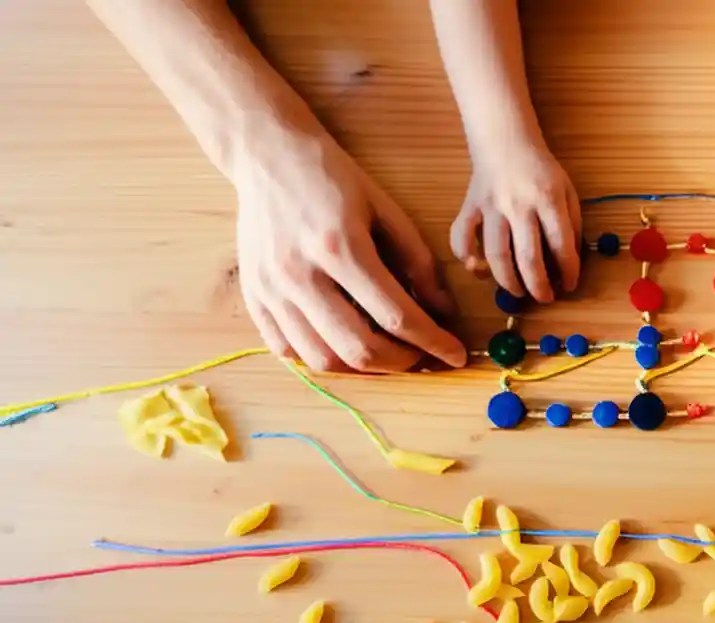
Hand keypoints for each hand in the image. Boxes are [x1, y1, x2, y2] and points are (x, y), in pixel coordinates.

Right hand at [234, 127, 465, 371]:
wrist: (266, 155)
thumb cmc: (332, 179)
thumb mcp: (385, 208)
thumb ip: (417, 261)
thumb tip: (442, 311)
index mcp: (340, 247)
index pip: (395, 315)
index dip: (432, 342)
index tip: (455, 355)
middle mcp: (301, 275)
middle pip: (358, 349)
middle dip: (401, 362)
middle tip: (421, 355)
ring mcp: (270, 290)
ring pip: (322, 360)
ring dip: (362, 368)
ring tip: (385, 352)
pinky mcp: (252, 296)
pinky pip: (288, 350)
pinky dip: (322, 358)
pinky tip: (343, 344)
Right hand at [450, 140, 581, 302]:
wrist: (505, 141)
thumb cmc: (541, 170)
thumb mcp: (567, 190)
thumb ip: (571, 224)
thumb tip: (570, 262)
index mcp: (548, 199)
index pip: (561, 245)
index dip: (568, 272)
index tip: (569, 286)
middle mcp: (519, 205)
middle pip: (528, 258)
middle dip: (538, 286)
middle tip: (545, 298)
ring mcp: (491, 207)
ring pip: (496, 255)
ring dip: (508, 281)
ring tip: (518, 292)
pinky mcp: (469, 206)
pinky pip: (461, 236)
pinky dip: (465, 256)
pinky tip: (476, 269)